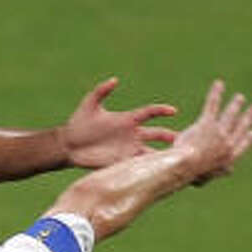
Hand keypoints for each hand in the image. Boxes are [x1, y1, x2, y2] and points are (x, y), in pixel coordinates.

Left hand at [62, 77, 177, 167]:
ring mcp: (126, 149)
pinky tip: (157, 171)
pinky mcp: (119, 162)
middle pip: (156, 134)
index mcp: (127, 119)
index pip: (150, 113)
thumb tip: (115, 80)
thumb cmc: (78, 123)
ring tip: (175, 158)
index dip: (162, 111)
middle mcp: (131, 134)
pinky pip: (136, 165)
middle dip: (169, 136)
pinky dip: (146, 167)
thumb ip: (101, 91)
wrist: (68, 145)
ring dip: (161, 155)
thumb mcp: (89, 104)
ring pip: (149, 152)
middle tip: (183, 140)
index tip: (173, 111)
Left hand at [173, 79, 251, 185]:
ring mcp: (218, 133)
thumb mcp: (205, 179)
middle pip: (240, 128)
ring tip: (239, 97)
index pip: (242, 147)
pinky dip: (215, 93)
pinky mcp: (207, 123)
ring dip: (235, 105)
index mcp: (228, 160)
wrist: (185, 167)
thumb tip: (229, 171)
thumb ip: (217, 173)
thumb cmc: (189, 176)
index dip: (247, 140)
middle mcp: (227, 144)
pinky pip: (212, 105)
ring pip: (230, 115)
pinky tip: (218, 84)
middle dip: (247, 118)